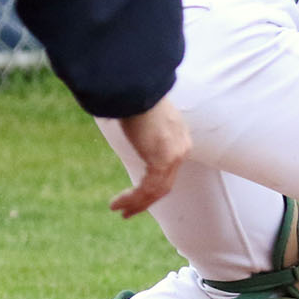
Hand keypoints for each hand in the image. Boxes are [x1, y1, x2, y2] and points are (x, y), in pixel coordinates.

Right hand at [109, 98, 189, 217]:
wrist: (138, 87)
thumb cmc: (135, 96)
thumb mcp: (143, 114)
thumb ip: (142, 127)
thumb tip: (126, 122)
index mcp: (180, 136)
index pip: (169, 169)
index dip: (153, 186)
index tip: (138, 194)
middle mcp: (182, 148)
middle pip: (165, 184)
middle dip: (145, 201)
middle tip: (128, 211)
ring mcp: (175, 155)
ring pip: (157, 190)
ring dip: (136, 203)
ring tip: (119, 210)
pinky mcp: (163, 160)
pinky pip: (148, 188)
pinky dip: (132, 199)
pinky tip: (116, 203)